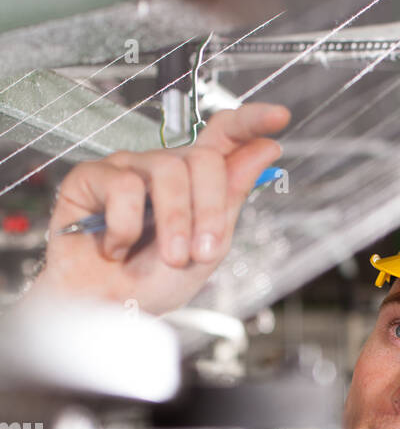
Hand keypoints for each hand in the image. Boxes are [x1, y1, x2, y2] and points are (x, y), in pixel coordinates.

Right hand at [30, 102, 289, 315]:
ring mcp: (127, 168)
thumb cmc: (154, 283)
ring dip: (174, 223)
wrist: (110, 310)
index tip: (279, 118)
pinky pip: (123, 186)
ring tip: (169, 258)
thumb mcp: (208, 247)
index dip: (251, 122)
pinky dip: (125, 228)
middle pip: (202, 158)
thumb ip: (233, 196)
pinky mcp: (91, 177)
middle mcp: (162, 168)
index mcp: (195, 182)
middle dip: (209, 210)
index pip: (224, 136)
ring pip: (167, 171)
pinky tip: (116, 247)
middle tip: (202, 252)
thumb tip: (266, 149)